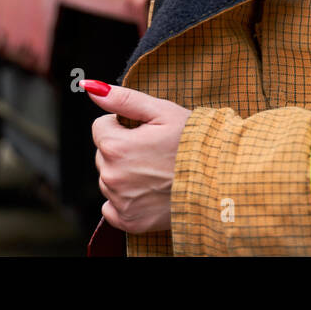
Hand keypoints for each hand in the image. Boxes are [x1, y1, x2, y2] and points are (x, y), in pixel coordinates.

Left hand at [84, 80, 192, 234]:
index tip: (146, 131)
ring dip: (124, 174)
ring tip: (156, 171)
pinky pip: (111, 208)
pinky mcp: (129, 222)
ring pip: (109, 180)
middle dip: (122, 150)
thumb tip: (90, 87)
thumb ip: (122, 99)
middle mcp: (112, 177)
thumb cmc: (194, 142)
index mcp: (116, 146)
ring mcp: (120, 202)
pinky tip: (149, 193)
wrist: (221, 179)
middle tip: (154, 151)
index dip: (124, 126)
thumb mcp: (162, 111)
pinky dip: (125, 201)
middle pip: (103, 155)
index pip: (101, 128)